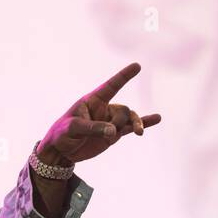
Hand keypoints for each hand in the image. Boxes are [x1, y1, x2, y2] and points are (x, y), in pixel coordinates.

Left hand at [37, 61, 161, 166]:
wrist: (61, 151)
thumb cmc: (62, 134)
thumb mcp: (73, 128)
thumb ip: (93, 128)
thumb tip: (113, 131)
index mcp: (93, 101)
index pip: (111, 86)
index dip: (124, 76)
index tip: (137, 66)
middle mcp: (104, 109)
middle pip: (123, 110)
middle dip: (119, 121)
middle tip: (108, 133)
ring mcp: (110, 121)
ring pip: (129, 118)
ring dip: (136, 124)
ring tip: (139, 132)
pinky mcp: (113, 134)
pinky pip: (131, 127)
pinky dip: (144, 123)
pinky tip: (157, 118)